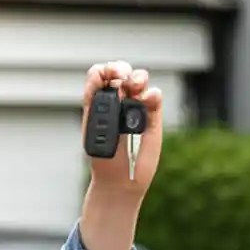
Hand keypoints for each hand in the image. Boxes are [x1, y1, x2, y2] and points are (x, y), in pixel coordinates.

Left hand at [82, 60, 162, 196]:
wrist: (119, 179)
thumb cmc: (102, 157)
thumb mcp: (94, 130)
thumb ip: (100, 106)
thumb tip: (115, 87)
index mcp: (97, 102)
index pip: (100, 75)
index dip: (104, 71)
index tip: (107, 77)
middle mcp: (116, 100)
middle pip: (121, 71)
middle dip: (121, 69)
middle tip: (122, 79)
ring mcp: (135, 106)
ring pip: (139, 79)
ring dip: (138, 77)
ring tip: (135, 88)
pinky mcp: (152, 116)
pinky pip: (155, 96)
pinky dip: (153, 94)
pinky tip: (148, 99)